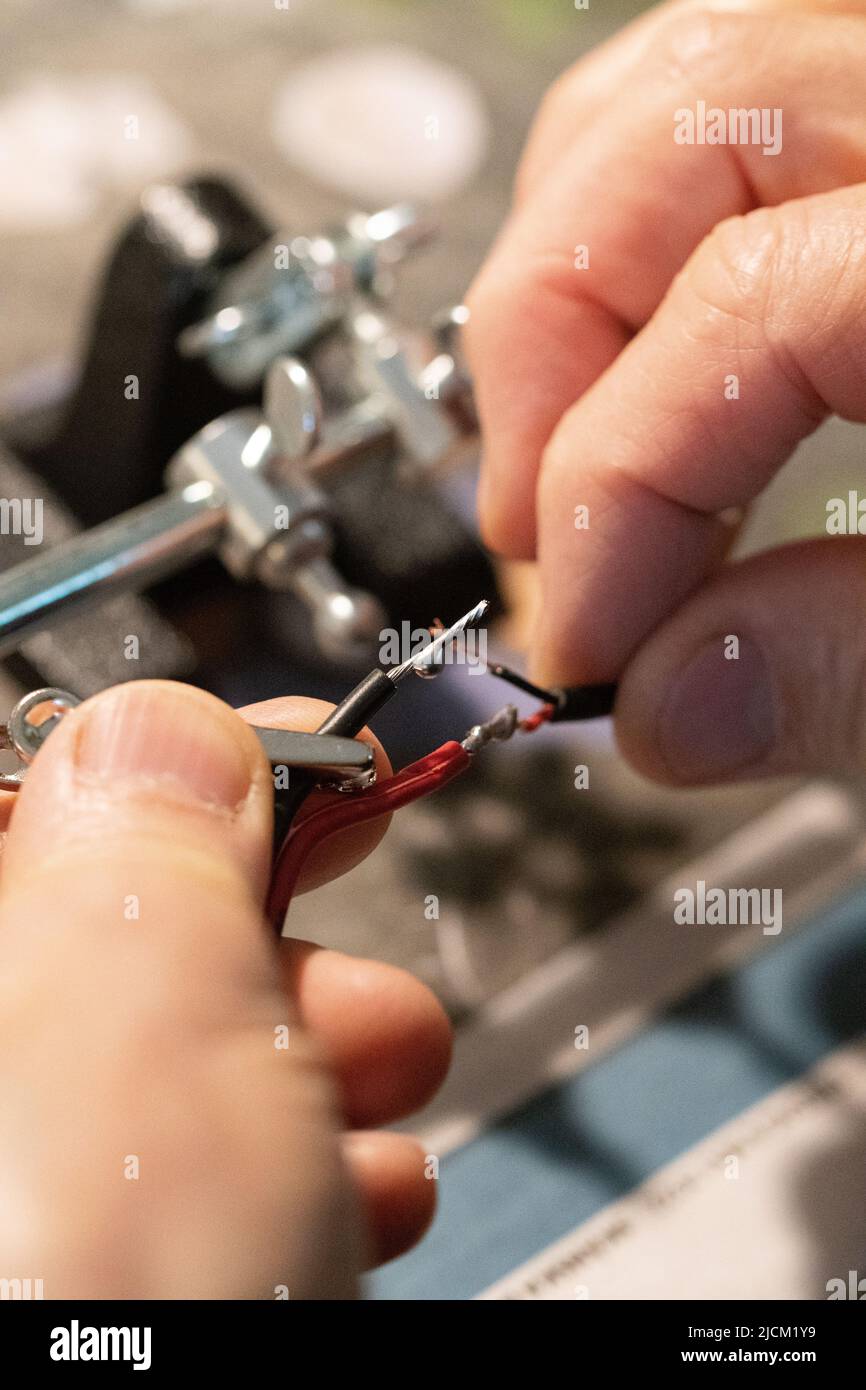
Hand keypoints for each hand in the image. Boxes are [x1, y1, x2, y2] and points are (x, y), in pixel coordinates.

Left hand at [0, 680, 449, 1297]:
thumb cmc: (106, 1319)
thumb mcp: (140, 1019)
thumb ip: (145, 836)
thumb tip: (166, 728)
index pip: (21, 799)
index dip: (159, 755)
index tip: (290, 743)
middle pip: (109, 926)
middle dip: (264, 898)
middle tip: (358, 858)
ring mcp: (40, 1188)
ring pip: (174, 1054)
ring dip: (316, 1039)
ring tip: (391, 1068)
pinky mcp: (118, 1274)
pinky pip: (201, 1177)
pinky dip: (306, 1161)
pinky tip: (367, 1190)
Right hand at [466, 0, 865, 783]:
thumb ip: (854, 672)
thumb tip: (671, 706)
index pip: (748, 311)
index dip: (620, 498)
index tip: (585, 646)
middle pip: (674, 132)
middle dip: (546, 348)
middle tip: (532, 531)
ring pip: (675, 83)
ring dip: (571, 264)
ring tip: (557, 440)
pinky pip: (720, 106)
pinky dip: (638, 223)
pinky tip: (631, 350)